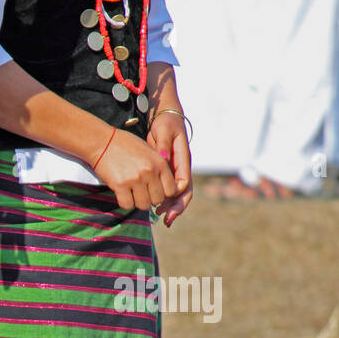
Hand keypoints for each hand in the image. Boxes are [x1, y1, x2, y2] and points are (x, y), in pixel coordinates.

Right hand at [90, 128, 179, 213]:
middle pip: (158, 200)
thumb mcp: (149, 152)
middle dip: (150, 199)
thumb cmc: (125, 146)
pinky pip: (127, 205)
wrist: (103, 141)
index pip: (172, 190)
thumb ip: (158, 167)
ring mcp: (135, 179)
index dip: (164, 193)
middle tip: (141, 193)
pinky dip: (125, 203)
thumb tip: (163, 187)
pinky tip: (122, 194)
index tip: (154, 191)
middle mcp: (150, 171)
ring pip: (144, 205)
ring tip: (131, 194)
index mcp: (160, 163)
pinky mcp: (120, 185)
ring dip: (137, 202)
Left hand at [148, 111, 193, 226]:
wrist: (165, 117)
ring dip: (170, 206)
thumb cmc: (165, 123)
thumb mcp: (163, 131)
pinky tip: (155, 207)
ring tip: (161, 217)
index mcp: (183, 159)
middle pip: (183, 192)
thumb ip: (163, 145)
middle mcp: (181, 168)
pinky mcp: (167, 172)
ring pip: (177, 193)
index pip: (183, 182)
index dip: (177, 196)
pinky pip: (168, 189)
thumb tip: (163, 159)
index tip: (166, 206)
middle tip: (167, 220)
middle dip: (177, 207)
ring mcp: (175, 171)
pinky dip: (164, 200)